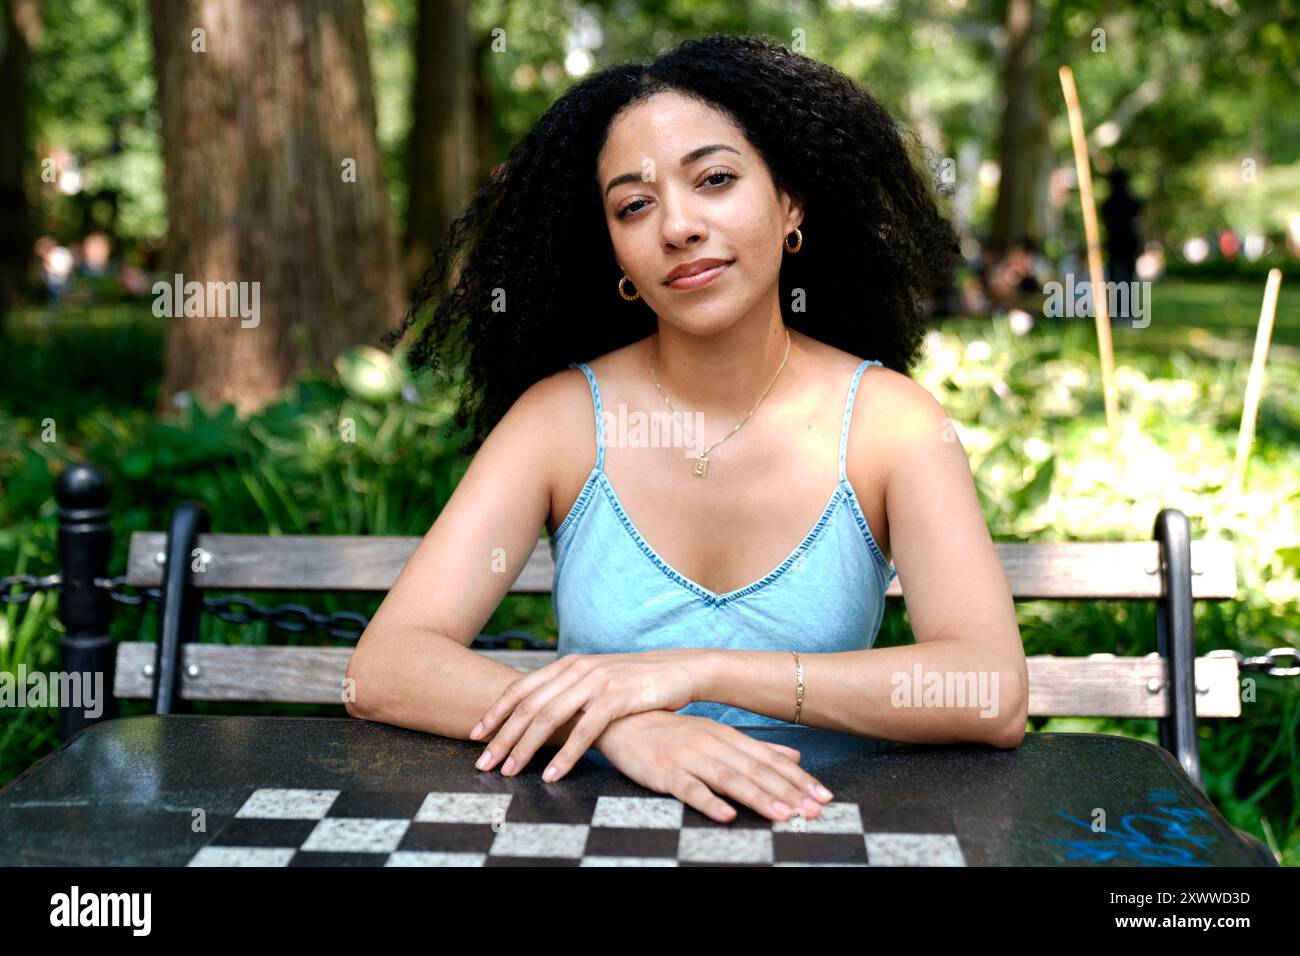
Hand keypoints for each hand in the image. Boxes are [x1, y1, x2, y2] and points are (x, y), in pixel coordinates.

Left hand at [470, 651, 703, 780]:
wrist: (681, 670)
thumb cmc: (638, 681)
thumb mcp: (599, 679)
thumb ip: (571, 690)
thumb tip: (542, 712)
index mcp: (569, 664)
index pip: (521, 688)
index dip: (495, 712)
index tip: (475, 735)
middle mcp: (577, 669)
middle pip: (528, 706)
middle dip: (502, 736)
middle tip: (483, 763)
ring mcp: (596, 681)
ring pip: (549, 717)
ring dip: (525, 747)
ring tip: (510, 771)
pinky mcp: (617, 697)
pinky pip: (584, 731)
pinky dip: (565, 755)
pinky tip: (552, 774)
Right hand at [592, 710, 834, 823]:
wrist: (622, 721)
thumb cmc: (670, 731)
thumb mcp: (715, 734)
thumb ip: (756, 746)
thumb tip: (795, 756)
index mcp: (727, 736)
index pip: (770, 759)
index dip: (798, 778)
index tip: (824, 796)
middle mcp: (712, 744)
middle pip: (756, 771)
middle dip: (788, 792)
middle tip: (814, 811)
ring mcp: (688, 757)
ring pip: (729, 779)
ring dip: (758, 797)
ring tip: (783, 815)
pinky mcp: (664, 772)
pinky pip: (689, 789)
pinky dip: (709, 801)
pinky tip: (726, 815)